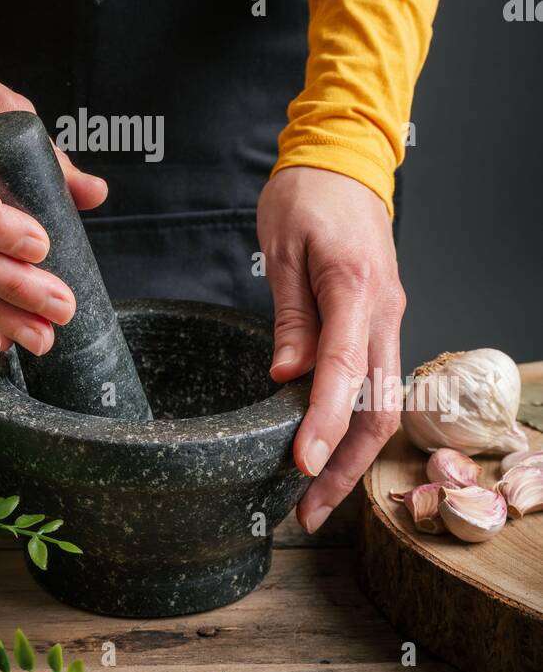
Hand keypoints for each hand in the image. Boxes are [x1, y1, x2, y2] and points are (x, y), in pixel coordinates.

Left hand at [257, 166, 405, 532]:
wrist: (344, 161)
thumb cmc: (307, 195)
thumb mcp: (282, 248)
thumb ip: (289, 317)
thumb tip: (286, 377)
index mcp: (355, 289)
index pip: (343, 371)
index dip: (322, 424)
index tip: (300, 465)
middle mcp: (384, 311)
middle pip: (378, 407)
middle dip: (345, 465)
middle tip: (305, 509)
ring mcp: (389, 318)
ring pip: (383, 402)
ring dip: (351, 452)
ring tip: (313, 493)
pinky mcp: (380, 321)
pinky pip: (375, 381)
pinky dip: (353, 421)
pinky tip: (326, 445)